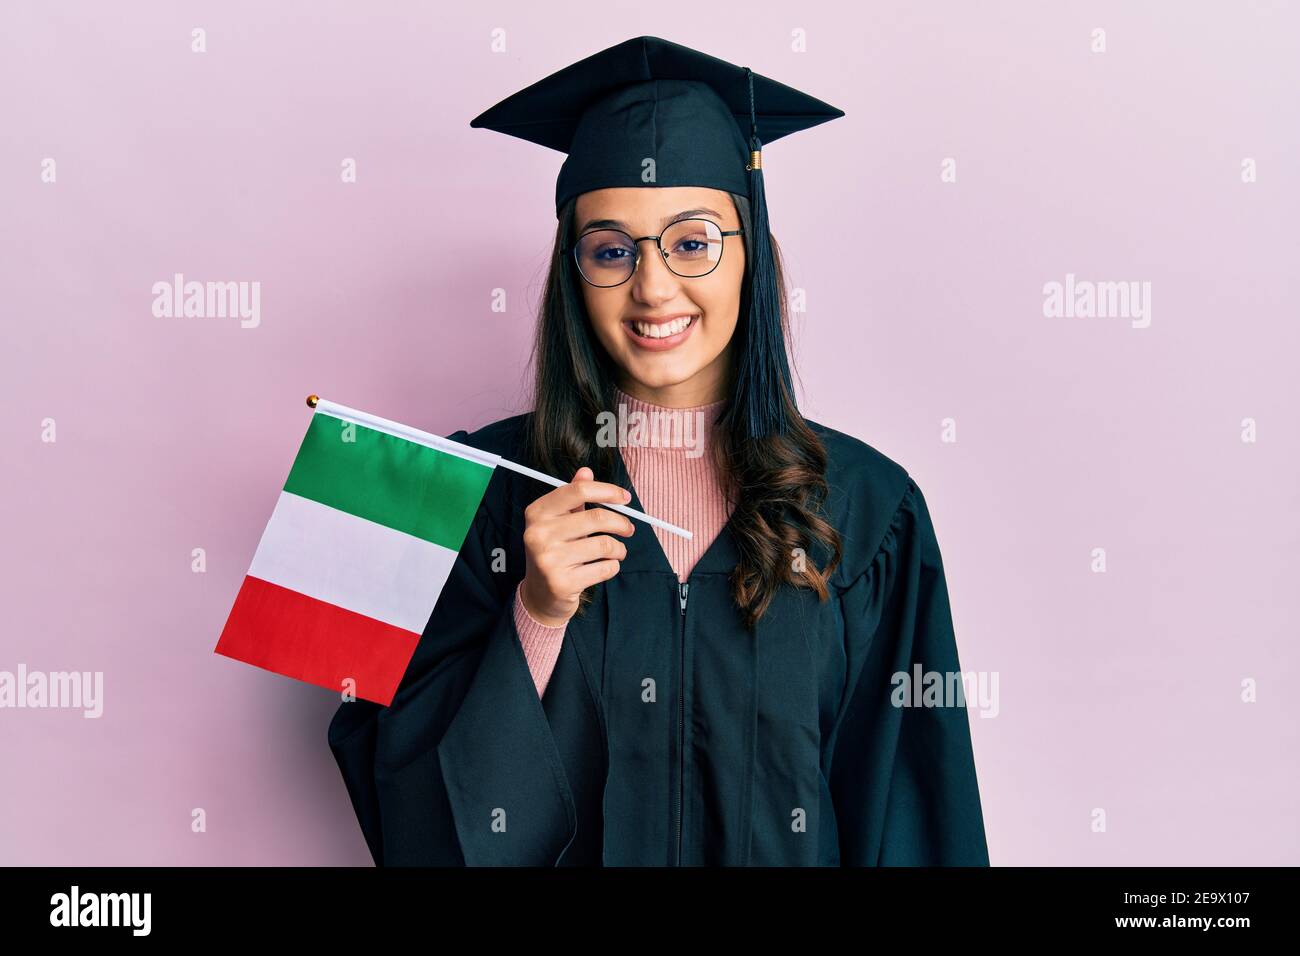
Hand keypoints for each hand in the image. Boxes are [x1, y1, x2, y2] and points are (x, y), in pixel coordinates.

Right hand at [518, 466, 634, 626]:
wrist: (539, 595)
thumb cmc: (554, 552)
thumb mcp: (557, 522)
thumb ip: (572, 497)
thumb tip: (586, 471)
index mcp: (537, 513)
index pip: (578, 491)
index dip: (607, 491)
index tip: (625, 498)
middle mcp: (538, 534)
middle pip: (597, 517)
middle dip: (621, 523)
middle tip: (629, 529)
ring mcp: (548, 560)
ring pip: (604, 545)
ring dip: (619, 549)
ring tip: (617, 552)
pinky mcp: (562, 583)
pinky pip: (604, 568)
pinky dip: (612, 566)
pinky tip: (605, 567)